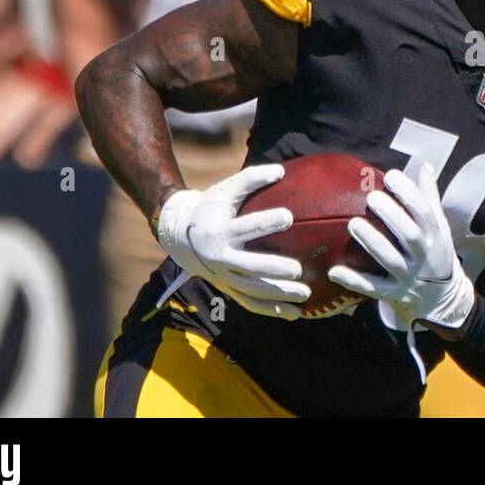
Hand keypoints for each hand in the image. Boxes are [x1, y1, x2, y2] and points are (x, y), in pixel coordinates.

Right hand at [154, 164, 310, 320]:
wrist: (179, 235)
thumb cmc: (210, 207)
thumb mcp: (225, 190)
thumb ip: (251, 179)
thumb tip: (281, 170)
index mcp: (220, 231)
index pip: (245, 227)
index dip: (266, 222)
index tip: (288, 216)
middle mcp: (221, 257)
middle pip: (249, 266)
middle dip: (273, 268)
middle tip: (298, 269)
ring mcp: (224, 277)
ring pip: (253, 290)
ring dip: (279, 295)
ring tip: (305, 294)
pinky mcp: (228, 289)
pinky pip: (251, 303)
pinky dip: (272, 310)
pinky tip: (295, 313)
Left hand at [329, 163, 474, 330]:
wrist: (443, 298)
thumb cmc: (436, 253)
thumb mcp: (439, 227)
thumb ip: (429, 198)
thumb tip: (424, 166)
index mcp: (434, 235)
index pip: (424, 212)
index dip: (409, 194)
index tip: (391, 175)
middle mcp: (423, 256)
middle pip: (410, 236)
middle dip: (392, 216)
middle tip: (371, 197)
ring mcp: (408, 276)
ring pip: (390, 261)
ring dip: (373, 243)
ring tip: (352, 224)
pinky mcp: (394, 294)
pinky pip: (373, 289)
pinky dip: (354, 281)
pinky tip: (335, 271)